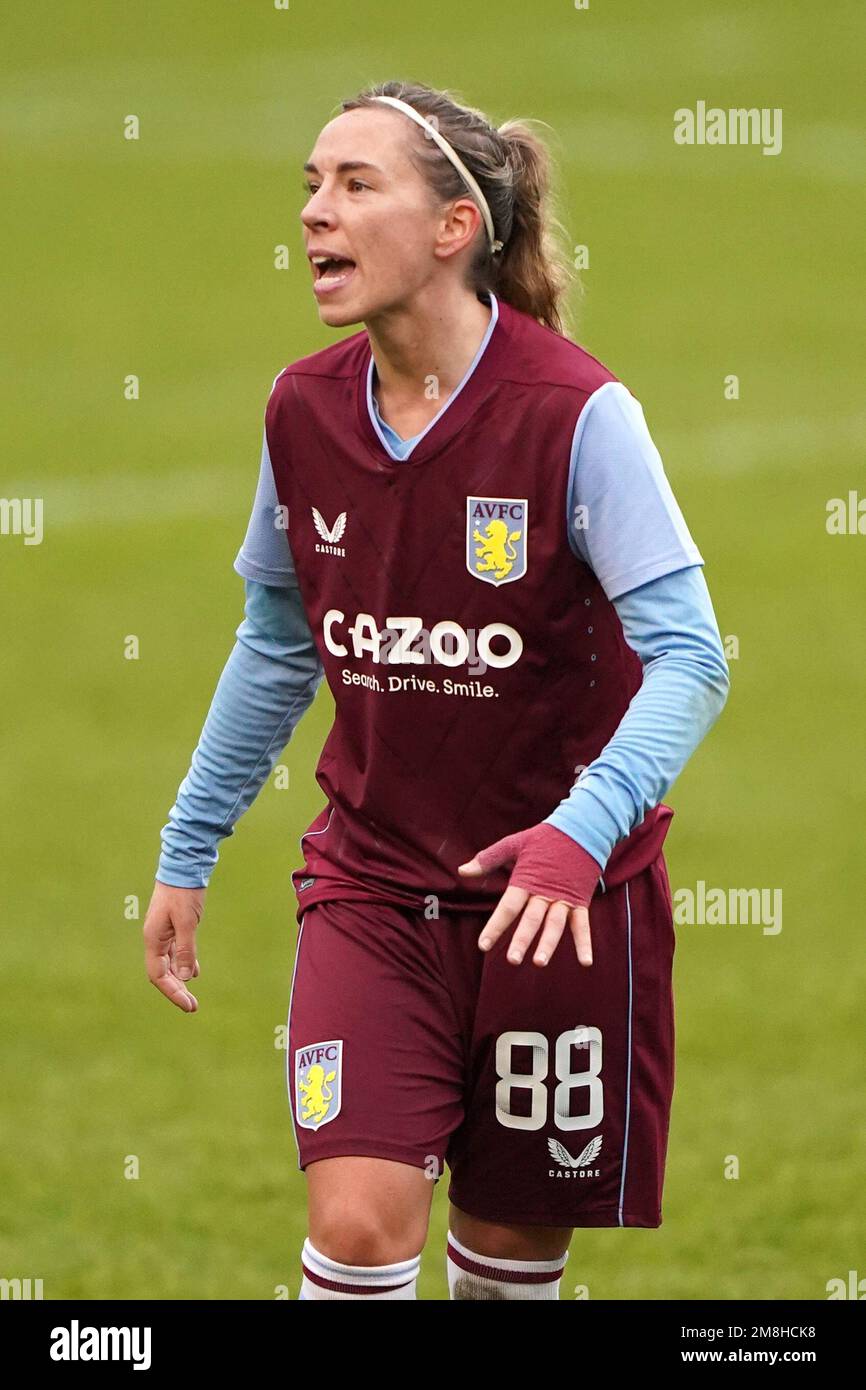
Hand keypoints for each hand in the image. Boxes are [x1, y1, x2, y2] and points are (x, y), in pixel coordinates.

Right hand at [143, 881, 205, 1011]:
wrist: (184, 866)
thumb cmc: (184, 893)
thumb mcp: (187, 922)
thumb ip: (185, 950)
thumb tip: (184, 978)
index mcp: (153, 939)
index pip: (158, 975)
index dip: (172, 992)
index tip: (189, 1005)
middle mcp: (155, 938)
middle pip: (162, 973)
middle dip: (176, 990)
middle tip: (192, 1006)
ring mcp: (163, 932)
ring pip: (168, 964)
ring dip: (179, 980)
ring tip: (191, 995)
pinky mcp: (172, 926)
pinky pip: (175, 952)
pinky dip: (183, 963)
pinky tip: (193, 972)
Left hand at [457, 823, 600, 967]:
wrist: (581, 829)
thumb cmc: (544, 838)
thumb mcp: (514, 844)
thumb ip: (488, 859)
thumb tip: (461, 871)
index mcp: (526, 880)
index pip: (508, 907)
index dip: (495, 926)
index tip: (483, 945)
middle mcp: (544, 892)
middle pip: (531, 919)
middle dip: (522, 940)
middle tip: (512, 960)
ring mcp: (563, 898)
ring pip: (555, 924)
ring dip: (548, 944)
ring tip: (539, 962)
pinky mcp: (580, 900)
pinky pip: (583, 924)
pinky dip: (584, 943)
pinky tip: (585, 962)